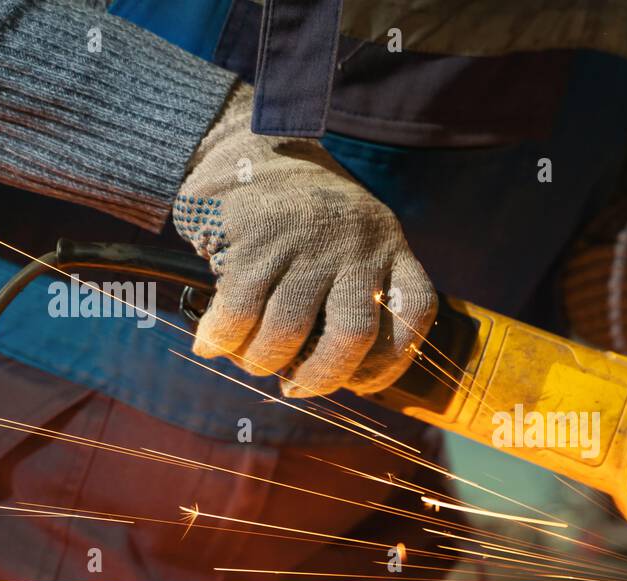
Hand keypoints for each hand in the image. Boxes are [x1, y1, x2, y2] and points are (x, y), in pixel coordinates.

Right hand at [174, 84, 435, 396]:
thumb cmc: (306, 218)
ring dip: (262, 361)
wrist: (251, 148)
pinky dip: (222, 338)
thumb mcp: (354, 241)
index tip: (361, 382)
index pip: (414, 310)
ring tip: (252, 362)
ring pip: (287, 330)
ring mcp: (306, 238)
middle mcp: (357, 242)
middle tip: (296, 387)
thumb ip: (356, 295)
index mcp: (390, 246)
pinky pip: (238, 310)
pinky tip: (211, 344)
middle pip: (352, 335)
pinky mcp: (254, 235)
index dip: (393, 361)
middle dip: (321, 378)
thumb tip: (330, 377)